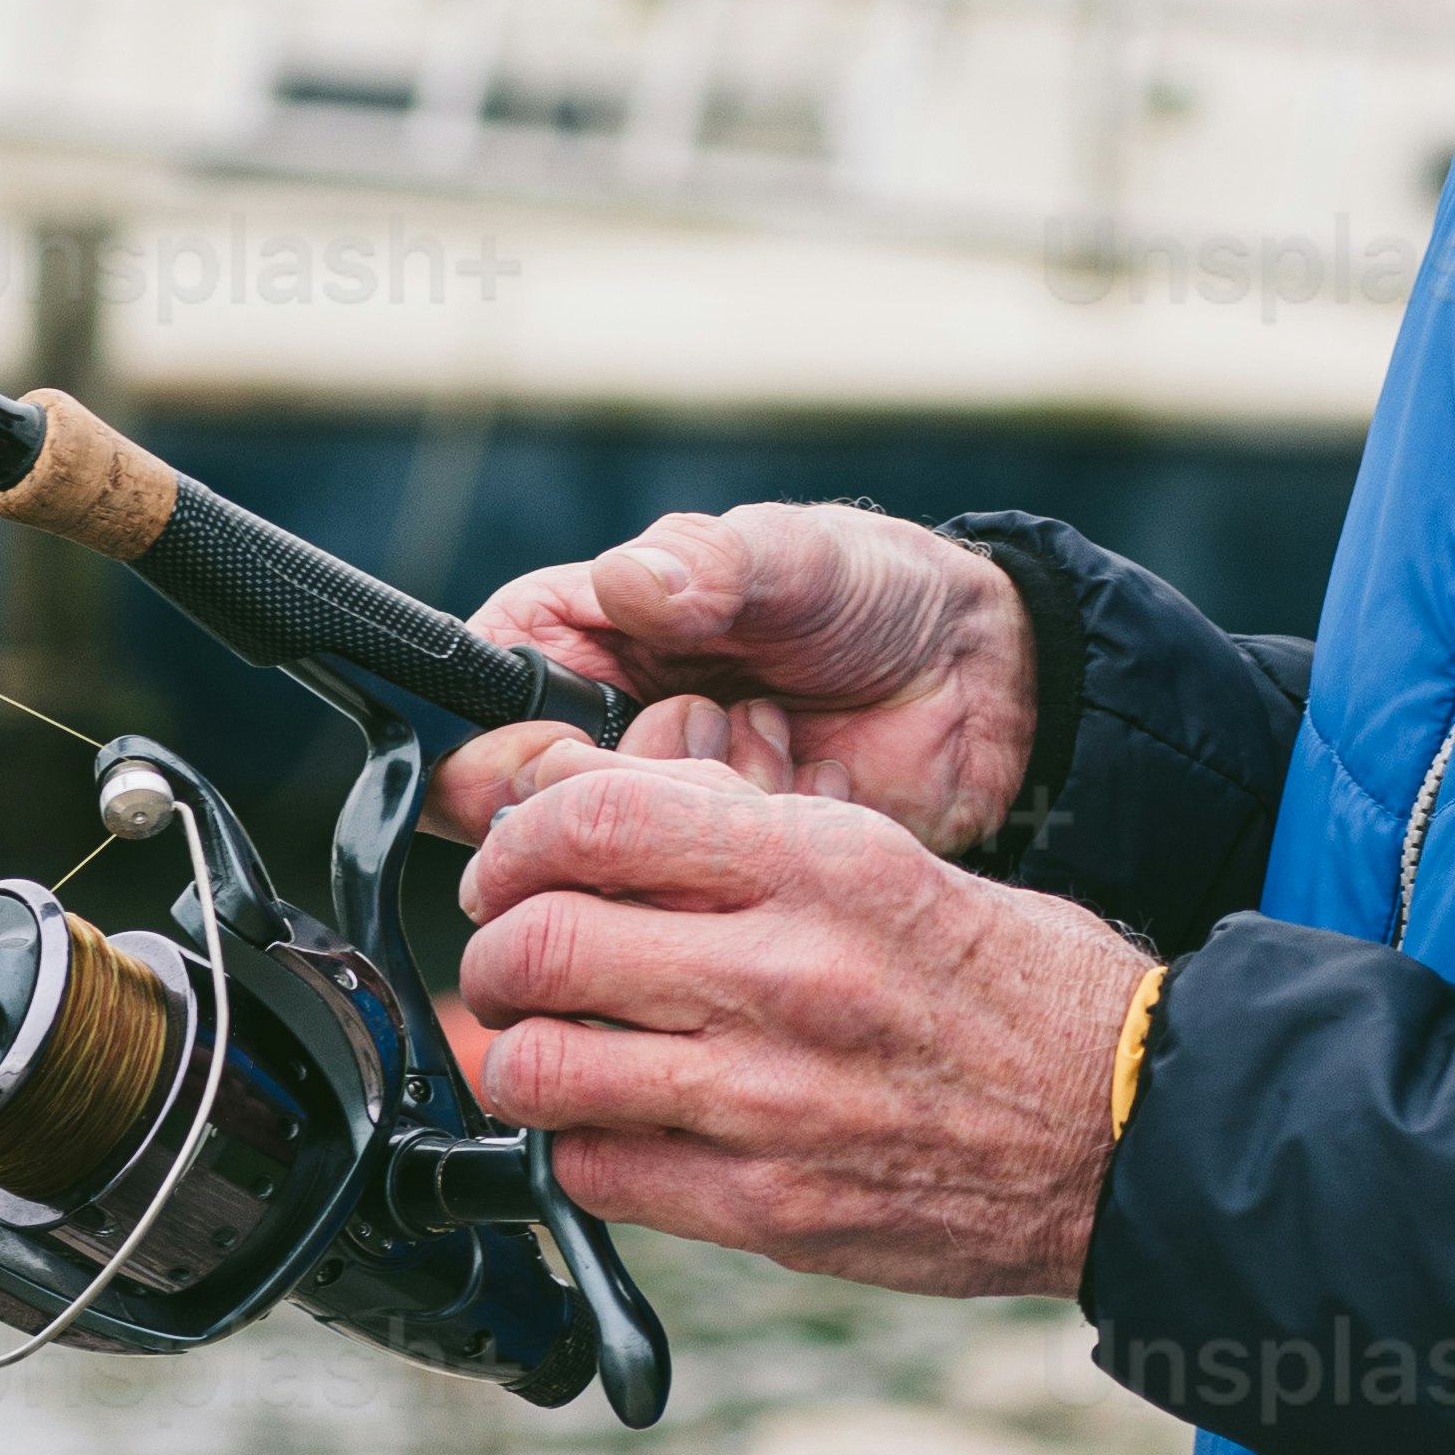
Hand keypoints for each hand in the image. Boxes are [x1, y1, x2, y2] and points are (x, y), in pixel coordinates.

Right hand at [422, 500, 1037, 854]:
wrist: (978, 681)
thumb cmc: (868, 592)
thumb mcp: (793, 558)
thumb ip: (713, 569)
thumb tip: (632, 581)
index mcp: (577, 640)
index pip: (476, 717)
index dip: (512, 750)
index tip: (580, 747)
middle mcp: (598, 734)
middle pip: (523, 815)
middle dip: (613, 788)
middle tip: (704, 728)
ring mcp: (658, 814)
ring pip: (611, 862)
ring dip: (703, 796)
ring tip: (779, 728)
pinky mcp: (717, 877)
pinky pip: (698, 897)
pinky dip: (759, 838)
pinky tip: (813, 779)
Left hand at [455, 754, 1138, 1296]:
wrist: (1131, 1132)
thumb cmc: (1020, 990)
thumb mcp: (897, 864)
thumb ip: (753, 843)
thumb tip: (604, 824)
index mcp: (825, 864)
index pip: (598, 820)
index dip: (518, 838)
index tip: (512, 861)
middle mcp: (786, 975)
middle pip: (542, 946)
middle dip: (495, 951)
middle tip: (507, 958)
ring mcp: (769, 1103)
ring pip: (542, 1070)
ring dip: (518, 1056)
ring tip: (545, 1047)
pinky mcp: (768, 1211)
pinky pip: (597, 1173)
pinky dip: (575, 1147)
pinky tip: (611, 1128)